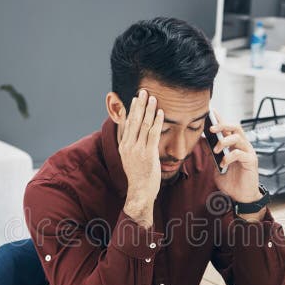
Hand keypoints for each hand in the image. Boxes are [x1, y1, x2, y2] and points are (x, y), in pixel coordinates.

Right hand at [118, 89, 163, 226]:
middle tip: (144, 91)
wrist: (139, 192)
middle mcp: (129, 146)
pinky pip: (154, 134)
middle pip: (135, 120)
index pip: (127, 123)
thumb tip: (131, 131)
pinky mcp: (148, 154)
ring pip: (144, 125)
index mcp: (123, 146)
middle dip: (140, 105)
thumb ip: (130, 143)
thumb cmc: (138, 176)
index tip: (136, 98)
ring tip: (153, 98)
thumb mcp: (129, 158)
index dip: (132, 109)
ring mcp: (138, 150)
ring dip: (149, 110)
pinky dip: (157, 122)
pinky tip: (160, 113)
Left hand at [208, 111, 264, 220]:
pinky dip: (229, 157)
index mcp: (234, 145)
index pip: (227, 128)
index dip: (220, 119)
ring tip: (215, 150)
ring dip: (224, 141)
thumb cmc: (231, 181)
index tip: (211, 112)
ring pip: (238, 137)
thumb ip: (212, 154)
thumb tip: (202, 141)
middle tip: (211, 129)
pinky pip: (240, 153)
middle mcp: (242, 146)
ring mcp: (248, 152)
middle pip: (235, 127)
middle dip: (223, 125)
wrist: (241, 198)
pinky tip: (223, 164)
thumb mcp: (217, 166)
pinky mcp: (251, 161)